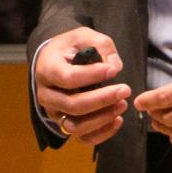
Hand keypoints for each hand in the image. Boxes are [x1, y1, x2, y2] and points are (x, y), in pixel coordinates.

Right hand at [34, 27, 128, 146]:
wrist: (55, 60)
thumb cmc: (70, 47)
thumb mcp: (84, 35)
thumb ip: (101, 46)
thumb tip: (115, 67)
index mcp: (47, 69)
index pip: (68, 78)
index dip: (92, 76)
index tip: (113, 71)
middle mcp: (46, 94)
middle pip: (73, 105)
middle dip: (102, 99)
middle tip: (125, 90)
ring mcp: (54, 112)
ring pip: (76, 126)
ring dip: (102, 118)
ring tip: (122, 104)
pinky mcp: (64, 124)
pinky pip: (82, 137)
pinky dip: (102, 133)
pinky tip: (117, 120)